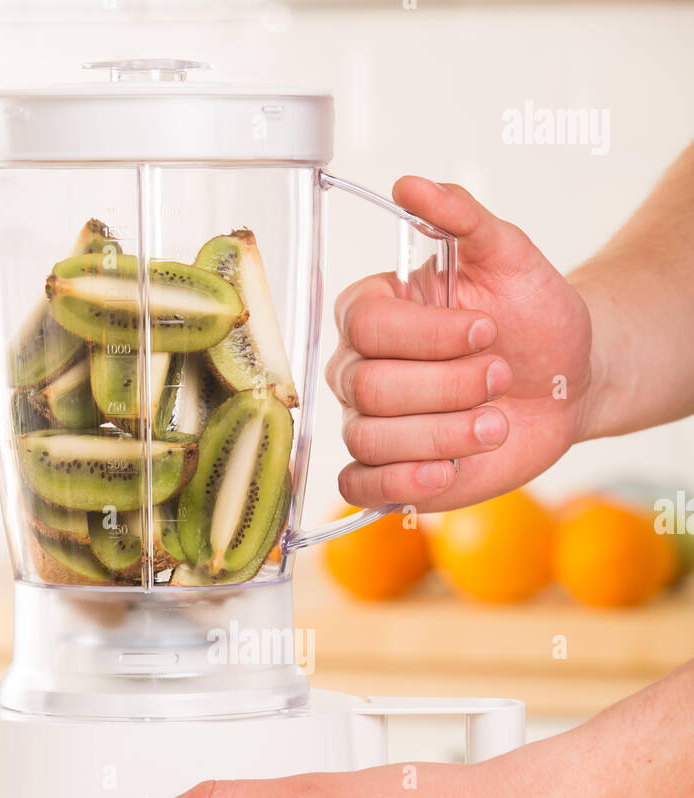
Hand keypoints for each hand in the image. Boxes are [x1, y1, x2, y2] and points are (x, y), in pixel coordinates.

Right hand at [325, 176, 593, 510]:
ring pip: (370, 439)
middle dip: (449, 386)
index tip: (489, 329)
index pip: (365, 325)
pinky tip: (445, 472)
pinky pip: (360, 487)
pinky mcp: (389, 472)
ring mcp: (371, 423)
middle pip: (369, 387)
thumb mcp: (509, 254)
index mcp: (373, 310)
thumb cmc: (532, 315)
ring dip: (443, 435)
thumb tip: (407, 184)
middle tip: (502, 376)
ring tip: (497, 425)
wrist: (565, 379)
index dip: (430, 334)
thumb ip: (460, 216)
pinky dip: (399, 483)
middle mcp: (359, 368)